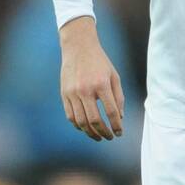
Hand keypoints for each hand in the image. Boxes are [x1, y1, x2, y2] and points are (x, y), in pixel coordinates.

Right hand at [59, 16, 123, 140]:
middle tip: (110, 137)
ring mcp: (73, 92)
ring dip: (91, 133)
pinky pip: (70, 116)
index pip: (111, 112)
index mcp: (101, 84)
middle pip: (95, 120)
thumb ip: (118, 97)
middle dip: (104, 132)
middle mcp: (86, 90)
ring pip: (81, 121)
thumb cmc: (100, 62)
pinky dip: (78, 125)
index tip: (119, 133)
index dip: (116, 126)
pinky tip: (86, 128)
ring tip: (98, 136)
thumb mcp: (114, 76)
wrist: (78, 47)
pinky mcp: (64, 94)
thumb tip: (120, 118)